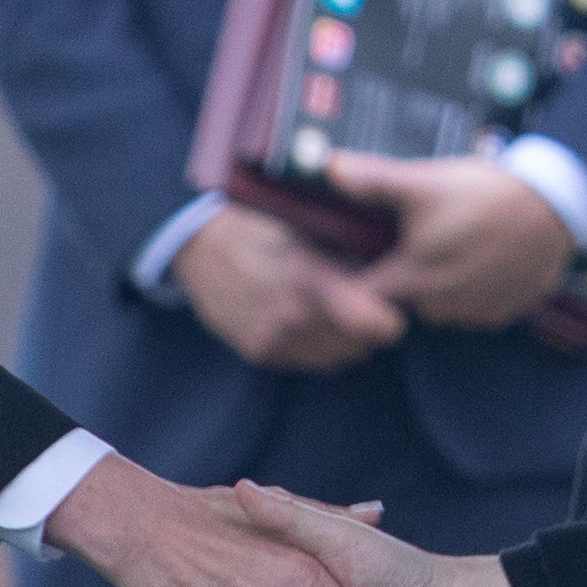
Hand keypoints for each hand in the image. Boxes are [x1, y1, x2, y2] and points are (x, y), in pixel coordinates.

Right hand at [173, 207, 410, 373]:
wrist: (197, 246)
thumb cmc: (257, 224)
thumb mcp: (305, 226)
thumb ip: (347, 252)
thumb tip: (389, 266)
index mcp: (311, 281)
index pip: (378, 325)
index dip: (390, 316)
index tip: (389, 304)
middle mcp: (295, 318)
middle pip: (362, 346)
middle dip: (369, 328)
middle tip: (363, 304)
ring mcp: (276, 340)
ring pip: (338, 358)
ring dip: (345, 340)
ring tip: (337, 312)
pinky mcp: (260, 353)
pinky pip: (309, 362)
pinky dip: (317, 346)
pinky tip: (309, 321)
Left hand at [322, 153, 577, 330]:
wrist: (554, 208)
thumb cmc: (487, 196)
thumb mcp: (424, 182)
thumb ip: (373, 180)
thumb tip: (330, 166)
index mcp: (411, 277)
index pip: (363, 296)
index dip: (353, 281)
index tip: (357, 262)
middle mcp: (438, 305)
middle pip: (400, 300)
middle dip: (400, 275)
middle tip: (414, 238)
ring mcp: (472, 313)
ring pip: (436, 305)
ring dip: (436, 284)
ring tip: (451, 244)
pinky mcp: (500, 313)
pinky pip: (470, 309)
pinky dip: (470, 290)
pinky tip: (479, 259)